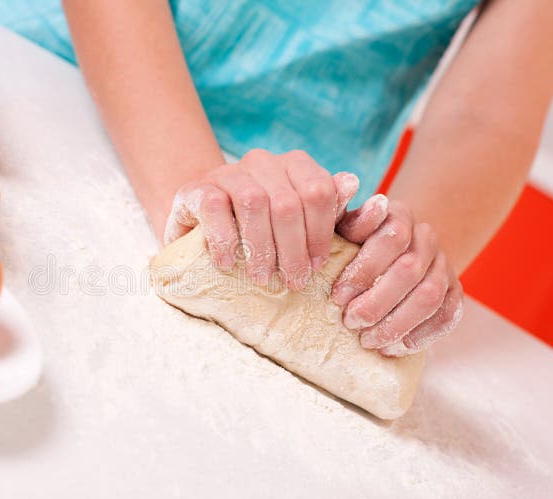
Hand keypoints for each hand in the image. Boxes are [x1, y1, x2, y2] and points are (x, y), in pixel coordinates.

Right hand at [165, 149, 358, 289]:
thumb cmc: (260, 229)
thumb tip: (355, 183)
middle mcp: (263, 161)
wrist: (201, 225)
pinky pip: (215, 207)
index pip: (318, 191)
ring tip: (261, 278)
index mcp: (294, 164)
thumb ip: (329, 209)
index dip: (320, 233)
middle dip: (293, 249)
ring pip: (254, 202)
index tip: (316, 268)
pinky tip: (227, 264)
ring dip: (261, 247)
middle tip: (293, 283)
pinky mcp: (197, 188)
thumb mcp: (298, 224)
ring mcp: (228, 172)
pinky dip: (225, 240)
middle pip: (288, 202)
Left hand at [332, 198, 463, 355]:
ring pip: (430, 295)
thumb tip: (348, 183)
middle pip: (410, 270)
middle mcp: (427, 238)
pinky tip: (397, 347)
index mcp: (399, 215)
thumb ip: (336, 208)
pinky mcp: (455, 292)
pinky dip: (423, 334)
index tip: (336, 295)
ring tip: (368, 340)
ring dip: (397, 322)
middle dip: (377, 301)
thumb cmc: (350, 242)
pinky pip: (449, 315)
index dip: (364, 269)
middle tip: (349, 321)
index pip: (392, 236)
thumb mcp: (337, 226)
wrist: (389, 255)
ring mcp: (444, 265)